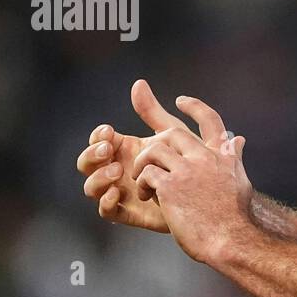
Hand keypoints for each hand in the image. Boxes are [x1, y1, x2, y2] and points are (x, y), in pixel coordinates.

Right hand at [77, 79, 230, 232]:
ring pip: (91, 187)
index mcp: (124, 150)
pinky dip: (106, 202)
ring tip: (117, 170)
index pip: (98, 140)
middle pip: (87, 163)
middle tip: (108, 149)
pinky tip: (116, 193)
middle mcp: (118, 170)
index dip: (98, 136)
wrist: (209, 196)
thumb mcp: (173, 135)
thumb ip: (153, 113)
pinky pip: (107, 211)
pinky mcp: (129, 213)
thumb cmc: (191, 162)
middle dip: (92, 155)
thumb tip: (139, 83)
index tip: (110, 131)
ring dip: (98, 177)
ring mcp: (121, 192)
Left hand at [131, 112, 254, 264]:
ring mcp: (187, 171)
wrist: (232, 239)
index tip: (181, 101)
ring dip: (143, 165)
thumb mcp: (240, 181)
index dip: (195, 107)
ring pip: (154, 150)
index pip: (210, 120)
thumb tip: (238, 140)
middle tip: (149, 160)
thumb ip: (234, 158)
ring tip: (144, 180)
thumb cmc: (236, 217)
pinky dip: (143, 184)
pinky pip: (147, 174)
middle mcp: (205, 158)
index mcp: (221, 156)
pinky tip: (147, 196)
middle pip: (172, 133)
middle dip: (155, 144)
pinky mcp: (170, 188)